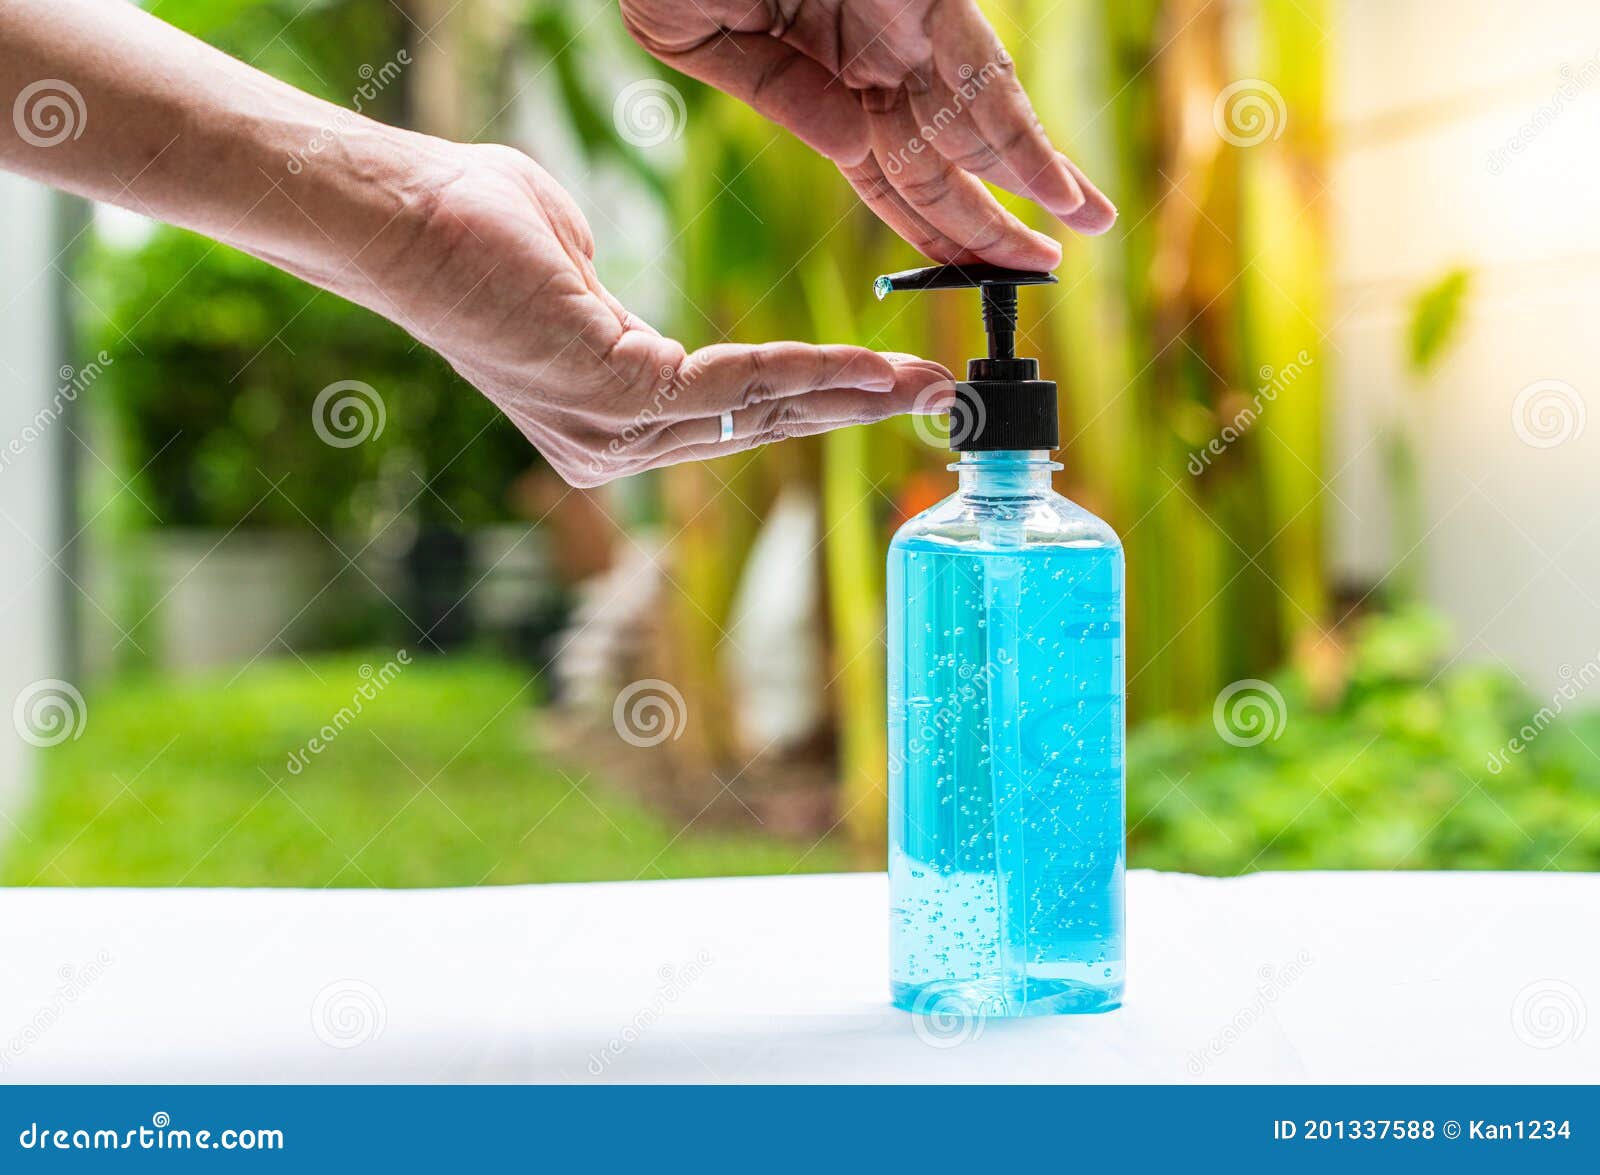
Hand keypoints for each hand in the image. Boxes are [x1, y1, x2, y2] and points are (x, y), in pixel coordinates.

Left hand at [376, 143, 953, 486]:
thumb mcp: (576, 276)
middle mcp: (611, 448)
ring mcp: (612, 437)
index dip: (811, 398)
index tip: (882, 383)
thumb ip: (618, 304)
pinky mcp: (615, 403)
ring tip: (923, 385)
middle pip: (756, 425)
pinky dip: (804, 372)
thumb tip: (621, 295)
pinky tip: (865, 367)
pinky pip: (733, 386)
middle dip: (852, 411)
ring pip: (755, 413)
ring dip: (847, 397)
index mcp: (607, 419)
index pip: (729, 412)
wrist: (404, 219)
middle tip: (934, 398)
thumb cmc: (476, 228)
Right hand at [620, 0, 1115, 269]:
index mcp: (820, 81)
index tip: (966, 273)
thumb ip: (779, 98)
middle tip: (1039, 268)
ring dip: (1038, 182)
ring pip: (980, 131)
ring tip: (1088, 225)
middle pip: (946, 163)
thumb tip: (854, 149)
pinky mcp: (932, 5)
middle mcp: (874, 62)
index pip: (885, 175)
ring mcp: (905, 33)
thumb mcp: (701, 38)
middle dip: (993, 220)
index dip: (929, 231)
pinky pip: (984, 84)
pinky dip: (1024, 146)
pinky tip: (1061, 198)